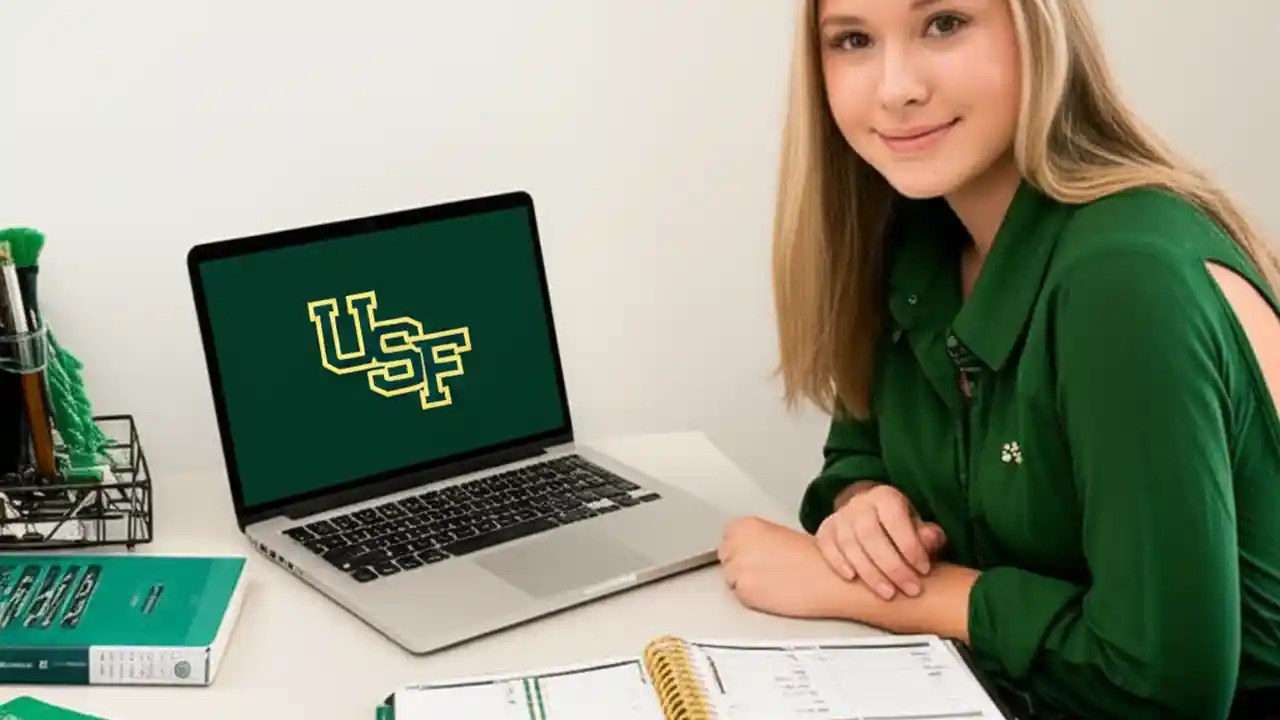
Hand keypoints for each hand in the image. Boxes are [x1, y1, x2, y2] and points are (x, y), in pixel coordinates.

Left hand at [717, 516, 856, 618]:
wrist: (828, 577)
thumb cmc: (814, 556)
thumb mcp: (776, 533)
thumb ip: (754, 539)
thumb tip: (744, 549)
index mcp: (744, 525)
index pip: (727, 538)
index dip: (743, 548)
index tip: (756, 553)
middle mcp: (736, 544)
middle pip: (726, 558)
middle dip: (741, 564)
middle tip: (766, 568)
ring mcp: (738, 569)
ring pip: (731, 579)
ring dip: (746, 581)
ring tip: (772, 579)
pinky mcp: (744, 591)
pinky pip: (740, 595)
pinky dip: (753, 596)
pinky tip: (773, 590)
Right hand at [815, 483, 946, 600]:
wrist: (872, 519)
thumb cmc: (900, 529)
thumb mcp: (920, 528)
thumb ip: (928, 535)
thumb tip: (929, 539)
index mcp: (885, 497)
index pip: (895, 520)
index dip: (910, 546)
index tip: (924, 570)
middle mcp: (860, 503)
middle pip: (870, 534)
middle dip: (892, 566)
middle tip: (910, 589)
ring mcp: (840, 517)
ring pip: (849, 544)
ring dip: (869, 572)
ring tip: (888, 593)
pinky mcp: (826, 531)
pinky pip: (826, 546)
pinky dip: (837, 563)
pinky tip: (852, 578)